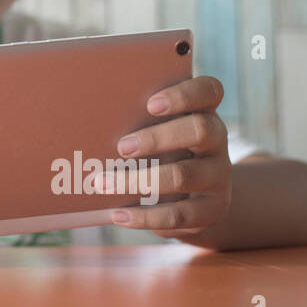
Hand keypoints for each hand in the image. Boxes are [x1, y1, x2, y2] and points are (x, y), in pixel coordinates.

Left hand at [104, 75, 231, 240]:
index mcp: (204, 111)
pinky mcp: (213, 209)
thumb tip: (88, 119)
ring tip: (104, 184)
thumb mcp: (158, 131)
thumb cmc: (162, 152)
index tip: (150, 104)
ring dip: (140, 180)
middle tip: (121, 147)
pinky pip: (179, 214)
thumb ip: (136, 120)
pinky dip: (145, 216)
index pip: (209, 91)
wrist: (195, 198)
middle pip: (200, 130)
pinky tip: (117, 215)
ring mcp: (219, 175)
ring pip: (185, 175)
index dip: (184, 95)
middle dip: (157, 138)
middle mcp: (217, 140)